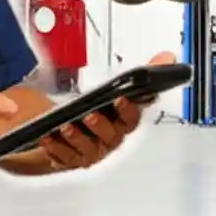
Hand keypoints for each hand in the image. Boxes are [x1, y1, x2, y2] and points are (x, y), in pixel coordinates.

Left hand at [36, 51, 175, 170]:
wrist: (61, 130)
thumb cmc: (88, 109)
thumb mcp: (110, 87)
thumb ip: (139, 73)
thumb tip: (167, 56)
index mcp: (121, 120)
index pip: (132, 117)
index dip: (129, 109)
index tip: (121, 98)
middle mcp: (109, 138)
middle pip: (112, 136)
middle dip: (102, 125)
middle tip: (91, 114)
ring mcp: (90, 151)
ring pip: (88, 149)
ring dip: (77, 137)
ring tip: (65, 125)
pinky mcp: (70, 159)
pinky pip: (65, 157)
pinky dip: (56, 147)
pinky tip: (48, 136)